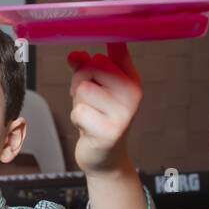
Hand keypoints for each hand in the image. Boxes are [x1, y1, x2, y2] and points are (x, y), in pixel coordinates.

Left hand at [67, 42, 141, 174]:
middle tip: (87, 99)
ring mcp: (124, 113)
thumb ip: (87, 66)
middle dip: (80, 81)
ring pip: (84, 88)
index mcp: (132, 80)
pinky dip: (77, 118)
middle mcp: (133, 94)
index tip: (92, 69)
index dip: (91, 59)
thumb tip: (75, 54)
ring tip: (89, 113)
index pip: (108, 51)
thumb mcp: (96, 88)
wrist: (105, 156)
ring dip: (78, 102)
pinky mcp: (110, 131)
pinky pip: (79, 111)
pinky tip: (87, 127)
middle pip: (93, 66)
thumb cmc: (99, 118)